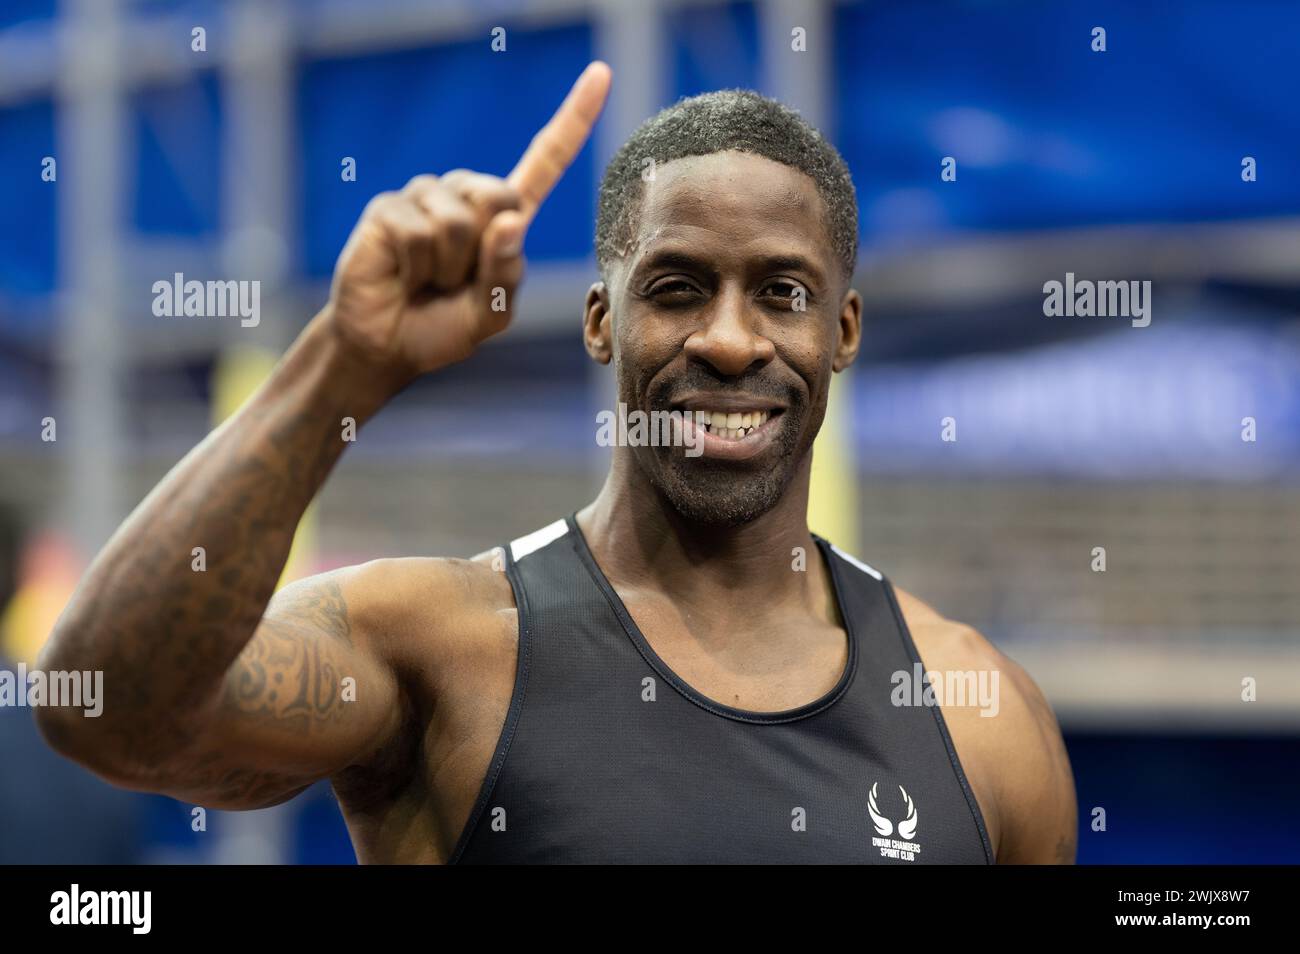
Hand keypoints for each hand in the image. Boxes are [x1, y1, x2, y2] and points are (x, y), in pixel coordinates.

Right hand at [326, 61, 610, 378]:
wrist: (388, 347)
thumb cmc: (442, 328)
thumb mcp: (491, 312)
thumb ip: (507, 274)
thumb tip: (508, 221)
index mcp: (503, 217)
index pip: (544, 162)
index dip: (573, 121)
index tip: (601, 75)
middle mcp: (464, 197)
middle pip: (498, 196)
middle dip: (483, 249)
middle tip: (456, 280)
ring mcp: (424, 197)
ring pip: (457, 221)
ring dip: (447, 268)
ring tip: (427, 281)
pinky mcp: (387, 208)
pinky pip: (418, 234)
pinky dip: (416, 268)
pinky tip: (403, 275)